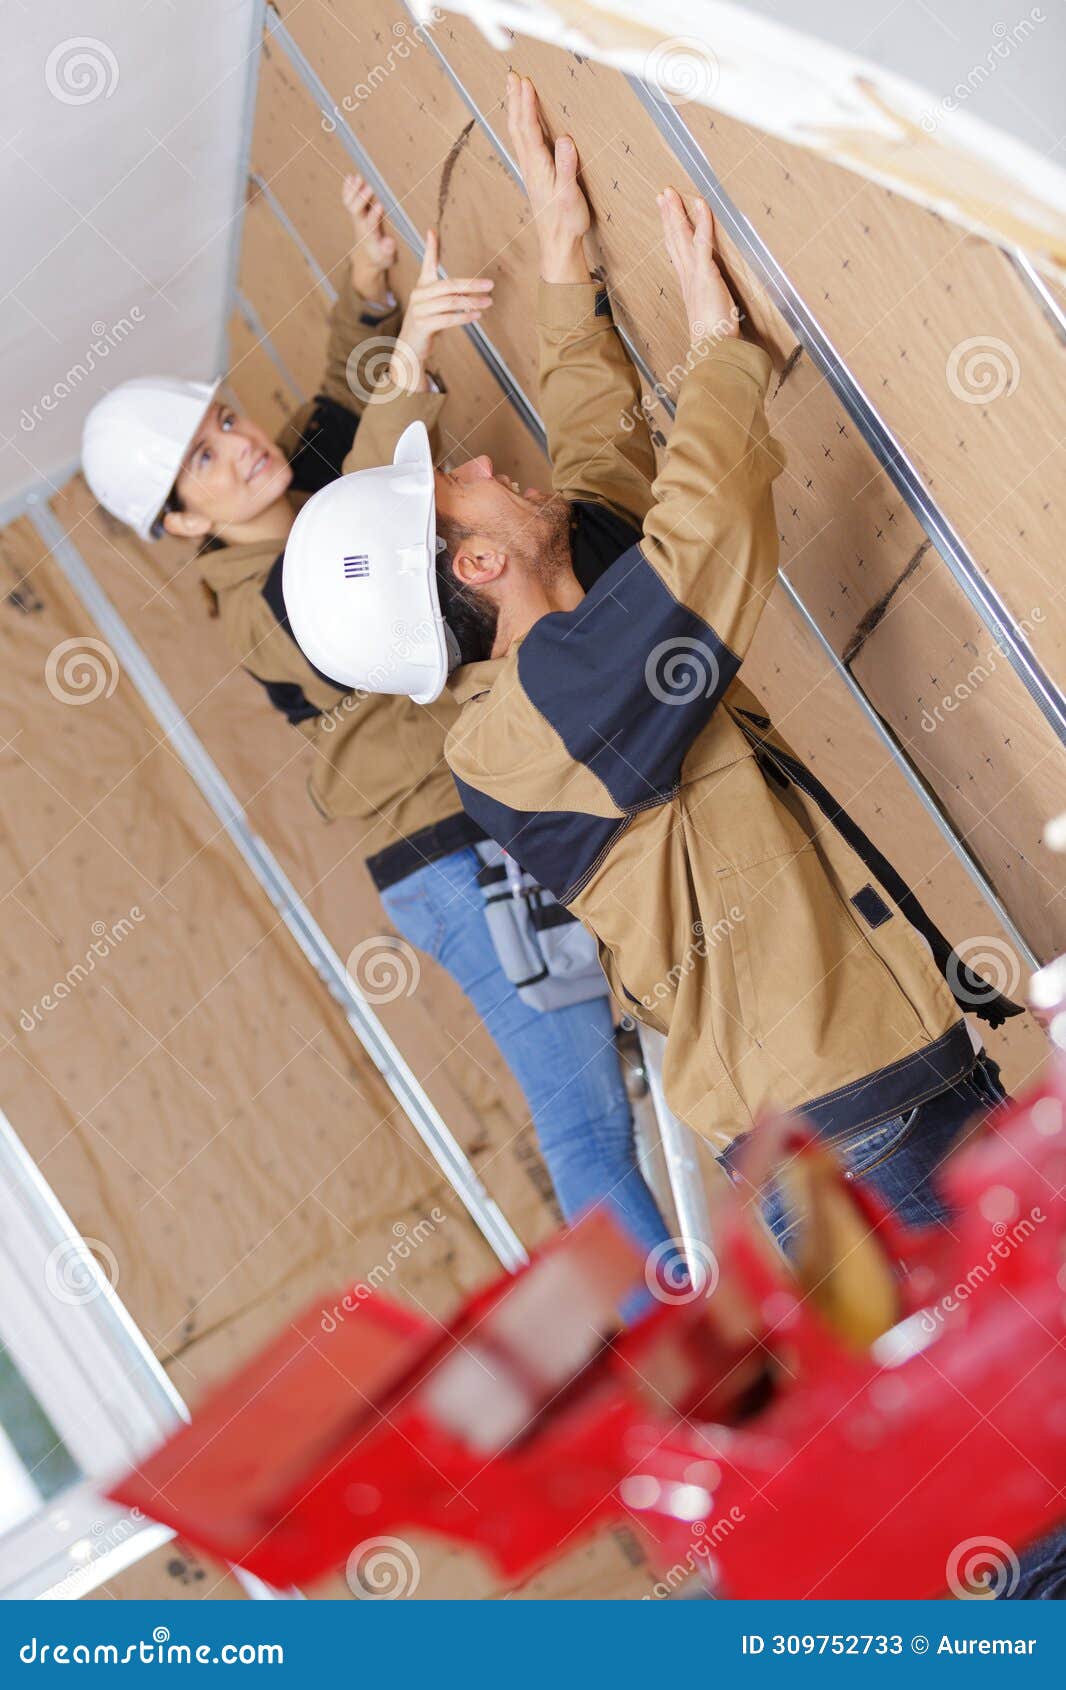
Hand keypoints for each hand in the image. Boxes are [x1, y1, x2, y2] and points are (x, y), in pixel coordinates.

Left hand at [342, 173, 396, 299]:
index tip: (380, 206)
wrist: (365, 259)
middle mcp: (361, 225)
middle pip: (356, 211)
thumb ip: (387, 251)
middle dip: (362, 199)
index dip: (374, 215)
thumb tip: (389, 242)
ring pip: (350, 203)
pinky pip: (348, 200)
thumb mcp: (386, 258)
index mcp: (370, 236)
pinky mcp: (355, 213)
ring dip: (353, 190)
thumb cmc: (379, 257)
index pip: (370, 225)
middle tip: (370, 187)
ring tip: (358, 177)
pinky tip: (349, 177)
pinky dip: (347, 189)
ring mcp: (356, 218)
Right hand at [388, 229, 493, 390]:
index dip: (430, 248)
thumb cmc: (426, 325)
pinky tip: (476, 316)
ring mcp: (419, 310)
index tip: (431, 231)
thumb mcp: (435, 306)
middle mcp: (419, 295)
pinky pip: (447, 318)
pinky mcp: (422, 325)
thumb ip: (448, 295)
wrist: (409, 349)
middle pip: (448, 285)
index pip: (427, 264)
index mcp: (422, 287)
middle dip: (471, 284)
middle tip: (489, 285)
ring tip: (487, 302)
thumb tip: (474, 290)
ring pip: (450, 302)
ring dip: (472, 302)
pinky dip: (464, 317)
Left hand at [505, 70, 589, 283]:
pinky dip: (522, 126)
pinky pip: (524, 144)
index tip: (524, 82)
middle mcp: (531, 167)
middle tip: (512, 76)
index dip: (526, 104)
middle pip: (518, 127)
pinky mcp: (535, 177)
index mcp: (538, 167)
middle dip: (516, 100)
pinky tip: (523, 123)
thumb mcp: (570, 195)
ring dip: (516, 110)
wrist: (558, 245)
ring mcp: (531, 172)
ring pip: (519, 134)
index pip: (529, 129)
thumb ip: (567, 167)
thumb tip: (564, 139)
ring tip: (514, 91)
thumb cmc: (566, 222)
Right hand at [657, 188, 739, 344]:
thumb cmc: (713, 335)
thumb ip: (707, 303)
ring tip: (670, 194)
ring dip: (676, 212)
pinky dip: (701, 220)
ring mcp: (694, 272)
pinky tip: (699, 204)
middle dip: (668, 215)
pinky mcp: (705, 272)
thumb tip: (709, 301)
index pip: (676, 251)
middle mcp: (687, 275)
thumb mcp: (709, 313)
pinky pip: (702, 240)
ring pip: (682, 236)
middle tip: (662, 195)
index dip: (670, 231)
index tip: (665, 214)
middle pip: (674, 239)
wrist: (712, 346)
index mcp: (687, 283)